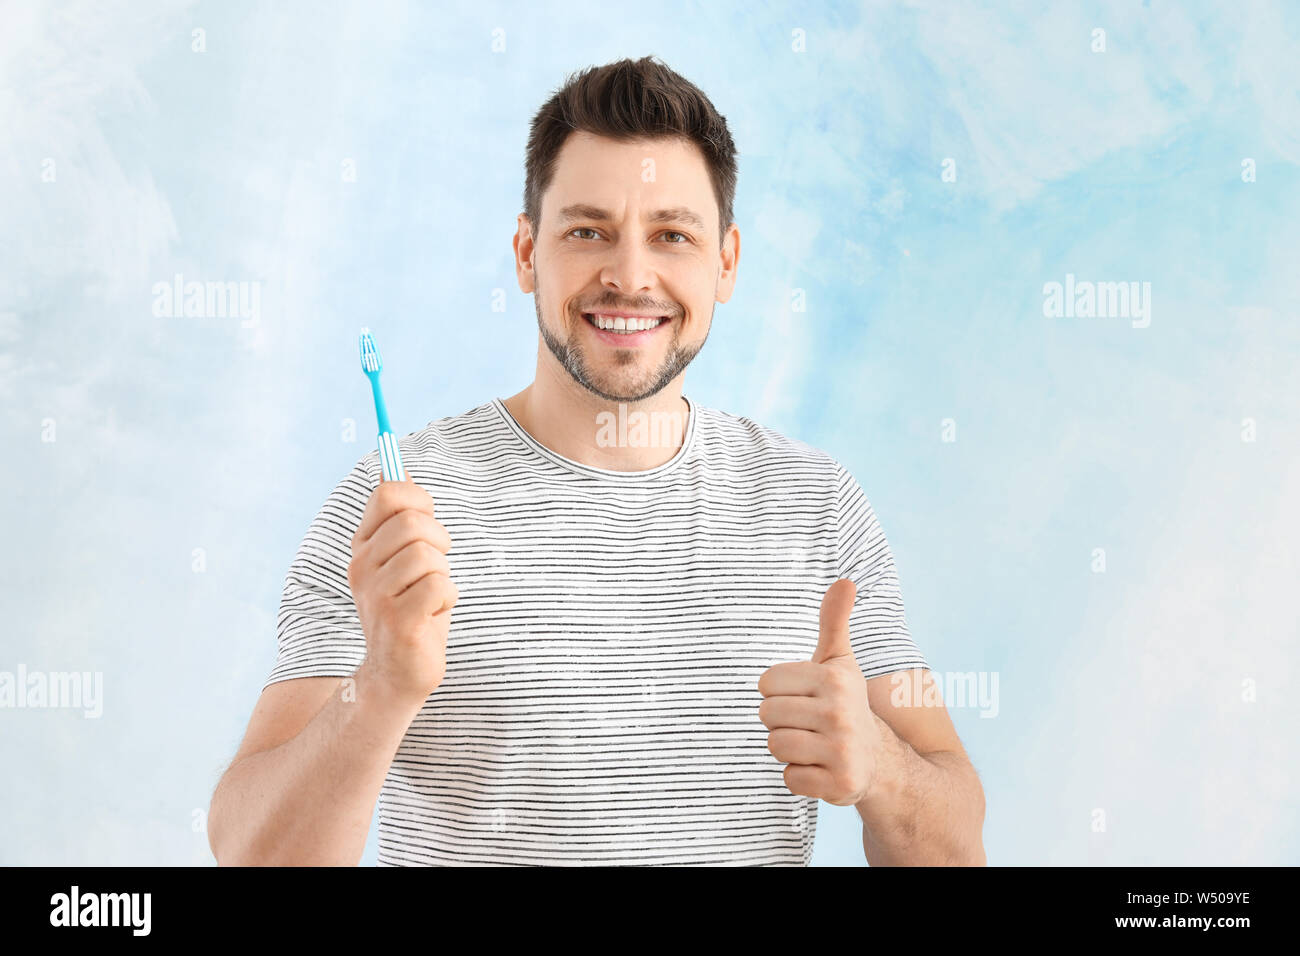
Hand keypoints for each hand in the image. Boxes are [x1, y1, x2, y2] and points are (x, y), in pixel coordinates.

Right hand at [348, 479, 457, 703]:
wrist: (397, 673)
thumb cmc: (411, 609)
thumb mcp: (403, 559)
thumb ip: (401, 518)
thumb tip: (395, 467)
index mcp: (363, 546)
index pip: (388, 493)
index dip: (419, 500)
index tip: (426, 524)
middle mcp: (362, 566)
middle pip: (414, 522)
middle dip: (439, 541)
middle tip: (434, 568)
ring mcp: (376, 594)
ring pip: (428, 554)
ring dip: (443, 574)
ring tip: (431, 595)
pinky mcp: (398, 619)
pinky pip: (439, 585)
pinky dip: (447, 597)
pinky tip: (434, 613)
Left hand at [757, 578, 880, 805]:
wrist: (879, 761)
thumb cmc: (845, 704)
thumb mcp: (840, 662)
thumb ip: (834, 621)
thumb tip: (845, 581)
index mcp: (836, 679)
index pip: (766, 683)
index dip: (780, 692)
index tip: (805, 698)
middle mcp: (841, 713)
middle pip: (767, 715)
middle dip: (782, 721)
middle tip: (809, 724)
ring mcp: (842, 750)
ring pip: (775, 745)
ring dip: (788, 749)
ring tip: (814, 745)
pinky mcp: (839, 784)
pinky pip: (789, 778)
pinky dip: (800, 777)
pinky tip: (821, 769)